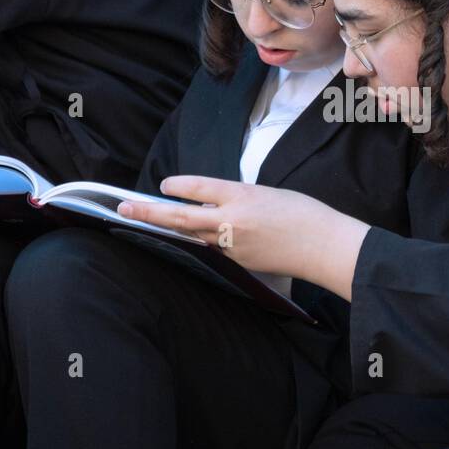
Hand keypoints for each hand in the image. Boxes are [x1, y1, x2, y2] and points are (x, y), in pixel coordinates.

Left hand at [118, 176, 370, 299]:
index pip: (199, 188)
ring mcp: (233, 244)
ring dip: (167, 229)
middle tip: (124, 207)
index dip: (178, 186)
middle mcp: (232, 220)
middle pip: (181, 216)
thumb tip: (216, 205)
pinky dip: (198, 243)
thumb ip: (239, 198)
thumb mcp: (269, 193)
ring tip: (144, 222)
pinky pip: (212, 250)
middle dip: (149, 211)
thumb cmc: (305, 214)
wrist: (324, 245)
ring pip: (192, 236)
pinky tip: (187, 240)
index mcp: (242, 195)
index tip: (164, 185)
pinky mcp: (239, 262)